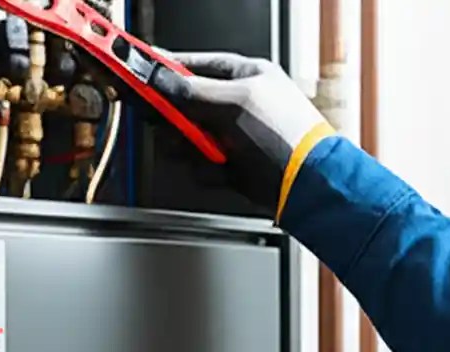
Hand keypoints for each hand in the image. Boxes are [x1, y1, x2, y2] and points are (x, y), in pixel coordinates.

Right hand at [144, 51, 334, 219]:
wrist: (308, 186)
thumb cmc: (288, 137)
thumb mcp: (236, 103)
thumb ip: (193, 91)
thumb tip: (161, 78)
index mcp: (247, 77)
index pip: (197, 66)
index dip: (168, 71)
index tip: (142, 75)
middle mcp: (240, 105)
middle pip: (187, 106)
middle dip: (177, 119)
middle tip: (172, 124)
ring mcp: (236, 136)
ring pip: (190, 138)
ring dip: (189, 148)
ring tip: (204, 153)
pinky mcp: (233, 165)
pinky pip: (201, 164)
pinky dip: (205, 170)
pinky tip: (220, 171)